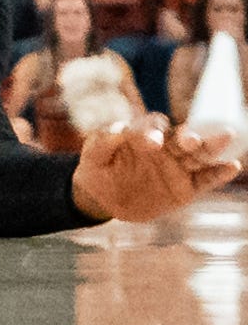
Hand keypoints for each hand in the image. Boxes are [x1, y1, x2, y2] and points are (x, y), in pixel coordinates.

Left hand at [71, 115, 242, 223]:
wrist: (104, 199)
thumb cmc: (98, 171)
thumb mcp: (92, 157)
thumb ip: (102, 142)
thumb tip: (118, 128)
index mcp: (144, 134)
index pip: (153, 125)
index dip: (152, 130)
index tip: (150, 143)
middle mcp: (166, 146)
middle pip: (182, 135)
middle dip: (188, 135)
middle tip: (191, 140)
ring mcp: (178, 167)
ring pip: (199, 154)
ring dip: (212, 146)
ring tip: (227, 136)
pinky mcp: (186, 188)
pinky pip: (205, 180)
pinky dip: (218, 173)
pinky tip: (232, 166)